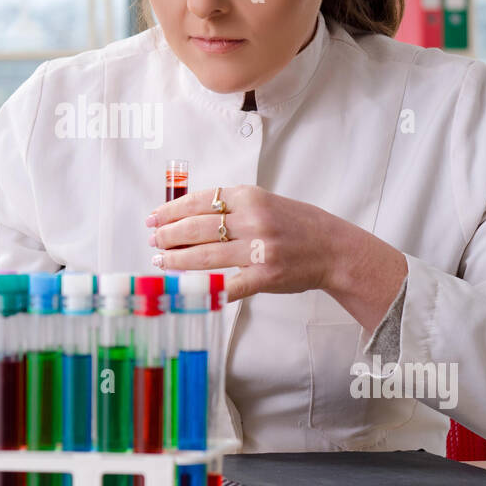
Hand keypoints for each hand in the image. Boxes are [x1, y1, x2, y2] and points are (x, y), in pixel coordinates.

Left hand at [146, 185, 407, 330]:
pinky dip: (205, 289)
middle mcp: (253, 220)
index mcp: (250, 196)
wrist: (334, 248)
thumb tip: (188, 215)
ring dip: (177, 259)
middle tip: (152, 240)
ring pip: (205, 255)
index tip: (153, 217)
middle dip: (168, 235)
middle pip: (197, 227)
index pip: (200, 200)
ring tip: (160, 260)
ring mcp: (259, 249)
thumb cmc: (297, 224)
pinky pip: (227, 285)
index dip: (171, 210)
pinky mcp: (265, 276)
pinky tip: (186, 289)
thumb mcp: (265, 202)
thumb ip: (232, 206)